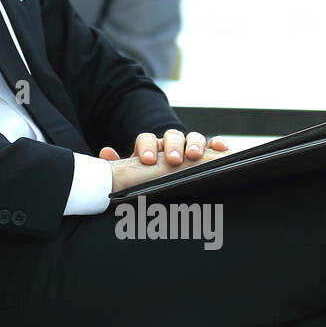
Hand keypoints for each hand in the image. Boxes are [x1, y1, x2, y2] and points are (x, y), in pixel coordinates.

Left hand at [100, 129, 229, 193]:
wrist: (174, 190)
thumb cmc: (151, 184)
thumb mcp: (136, 177)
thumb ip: (121, 165)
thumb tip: (106, 152)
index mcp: (151, 148)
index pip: (146, 140)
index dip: (146, 147)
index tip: (147, 160)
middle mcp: (172, 144)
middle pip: (172, 136)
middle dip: (172, 146)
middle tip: (173, 160)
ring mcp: (192, 147)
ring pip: (194, 137)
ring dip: (194, 143)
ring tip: (194, 156)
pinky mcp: (212, 154)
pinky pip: (216, 144)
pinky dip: (218, 143)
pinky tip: (219, 148)